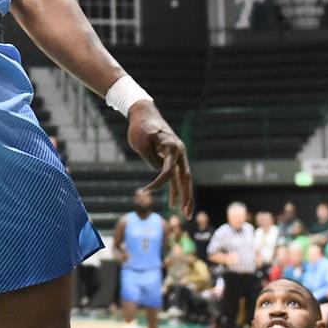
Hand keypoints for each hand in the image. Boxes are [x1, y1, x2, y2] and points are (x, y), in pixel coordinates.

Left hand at [128, 101, 192, 215]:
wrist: (144, 113)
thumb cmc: (140, 127)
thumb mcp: (141, 143)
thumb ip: (151, 159)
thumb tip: (159, 173)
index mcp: (172, 147)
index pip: (168, 171)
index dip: (158, 184)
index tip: (144, 191)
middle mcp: (179, 152)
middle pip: (185, 178)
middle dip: (187, 197)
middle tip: (186, 214)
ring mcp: (178, 155)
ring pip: (184, 179)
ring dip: (185, 196)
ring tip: (186, 214)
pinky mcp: (172, 158)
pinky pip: (176, 176)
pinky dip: (175, 188)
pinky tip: (172, 202)